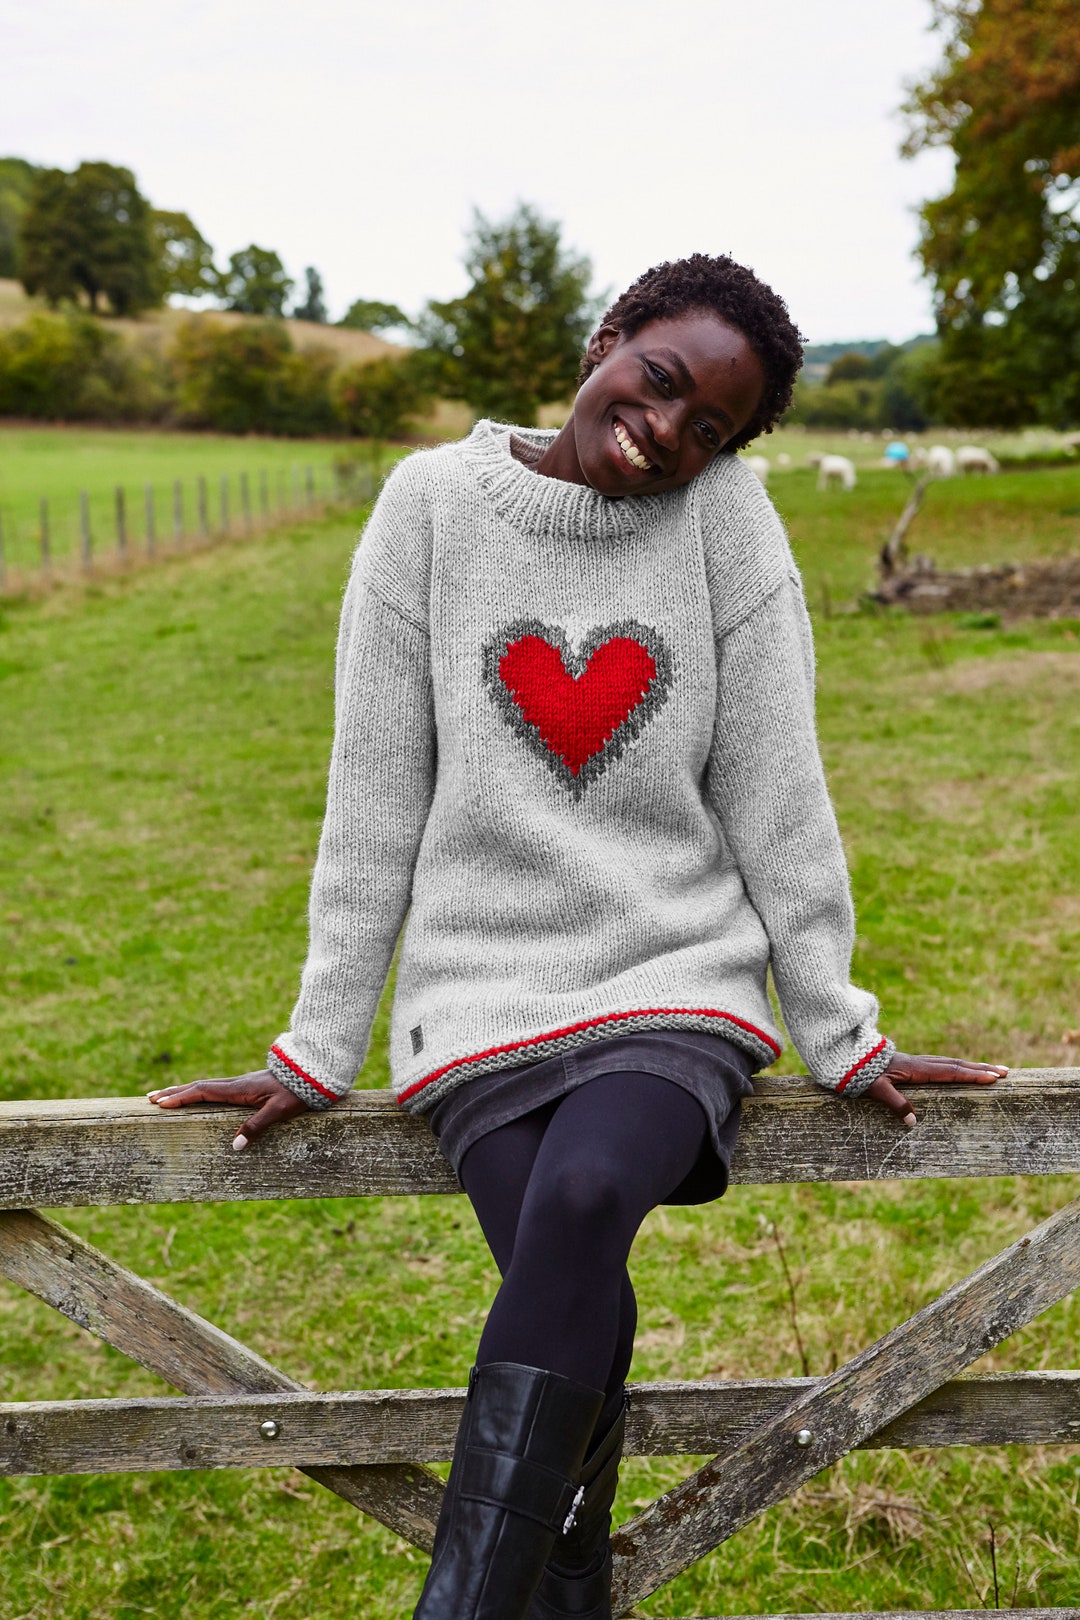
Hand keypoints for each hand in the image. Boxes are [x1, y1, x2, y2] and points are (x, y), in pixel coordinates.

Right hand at [147, 1069, 307, 1150]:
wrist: (312, 1073)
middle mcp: (235, 1084)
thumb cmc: (296, 1093)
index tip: (160, 1103)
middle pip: (198, 1086)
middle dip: (173, 1092)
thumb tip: (234, 1147)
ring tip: (164, 1096)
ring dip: (183, 1090)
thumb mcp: (278, 1112)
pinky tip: (196, 1096)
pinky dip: (198, 1091)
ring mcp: (240, 1084)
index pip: (203, 1091)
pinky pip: (215, 1088)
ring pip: (205, 1086)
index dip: (181, 1097)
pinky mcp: (246, 1086)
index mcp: (238, 1089)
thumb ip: (256, 1127)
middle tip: (149, 1098)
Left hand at [866, 1052, 1007, 1127]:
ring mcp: (918, 1062)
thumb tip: (913, 1122)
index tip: (994, 1077)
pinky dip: (958, 1067)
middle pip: (957, 1065)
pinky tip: (963, 1071)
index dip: (972, 1075)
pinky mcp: (913, 1064)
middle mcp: (921, 1063)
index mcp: (917, 1069)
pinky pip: (942, 1064)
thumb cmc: (860, 1074)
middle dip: (982, 1069)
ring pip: (951, 1063)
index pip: (950, 1072)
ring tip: (993, 1070)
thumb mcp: (876, 1090)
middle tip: (1006, 1073)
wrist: (847, 1056)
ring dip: (972, 1066)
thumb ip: (895, 1103)